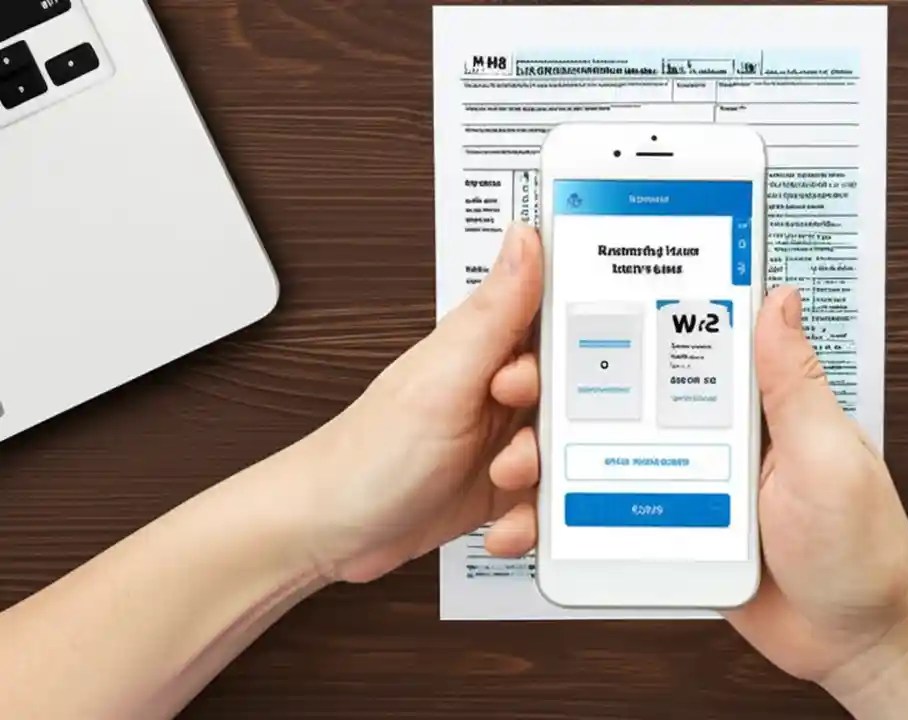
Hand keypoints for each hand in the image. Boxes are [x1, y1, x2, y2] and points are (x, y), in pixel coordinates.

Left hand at [279, 223, 544, 583]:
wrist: (328, 533)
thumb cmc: (370, 453)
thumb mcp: (444, 379)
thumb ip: (495, 312)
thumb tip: (527, 237)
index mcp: (487, 347)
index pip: (559, 324)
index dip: (578, 349)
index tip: (573, 374)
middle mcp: (499, 390)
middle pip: (575, 395)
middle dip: (566, 430)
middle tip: (531, 442)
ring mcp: (504, 441)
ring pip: (568, 453)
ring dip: (545, 479)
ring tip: (505, 482)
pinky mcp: (504, 489)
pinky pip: (546, 501)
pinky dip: (530, 522)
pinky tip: (503, 528)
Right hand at [488, 283, 907, 692]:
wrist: (857, 641)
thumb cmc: (863, 547)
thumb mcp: (828, 456)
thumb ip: (794, 383)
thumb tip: (776, 298)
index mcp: (755, 403)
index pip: (682, 340)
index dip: (624, 322)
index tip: (566, 307)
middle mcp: (717, 436)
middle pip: (627, 398)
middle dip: (565, 392)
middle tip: (518, 389)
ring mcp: (692, 484)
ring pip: (609, 458)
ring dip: (557, 461)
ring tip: (518, 468)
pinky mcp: (677, 531)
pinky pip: (615, 518)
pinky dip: (573, 522)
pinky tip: (540, 525)